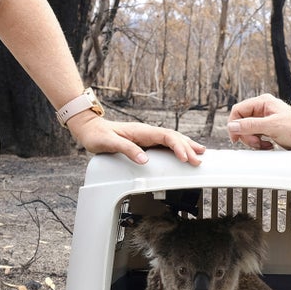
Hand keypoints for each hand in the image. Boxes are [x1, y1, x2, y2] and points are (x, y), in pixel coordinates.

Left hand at [68, 114, 203, 165]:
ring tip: (200, 153)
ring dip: (186, 146)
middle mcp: (147, 132)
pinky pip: (166, 144)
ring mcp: (147, 136)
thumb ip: (127, 150)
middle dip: (188, 148)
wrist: (90, 129)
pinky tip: (183, 152)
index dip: (178, 147)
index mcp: (142, 131)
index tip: (185, 158)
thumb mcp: (109, 143)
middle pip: (174, 137)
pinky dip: (178, 147)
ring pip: (172, 139)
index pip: (166, 137)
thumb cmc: (97, 136)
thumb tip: (145, 160)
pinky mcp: (145, 142)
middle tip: (199, 160)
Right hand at [227, 94, 290, 150]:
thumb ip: (250, 125)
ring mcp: (266, 120)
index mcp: (263, 102)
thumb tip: (232, 126)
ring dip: (253, 141)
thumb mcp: (271, 126)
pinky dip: (259, 143)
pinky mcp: (269, 130)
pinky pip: (256, 136)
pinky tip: (268, 145)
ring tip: (265, 145)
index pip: (238, 110)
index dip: (234, 124)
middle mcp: (263, 109)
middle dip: (246, 135)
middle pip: (242, 122)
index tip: (236, 138)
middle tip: (256, 143)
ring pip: (248, 131)